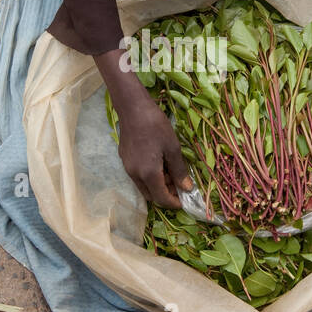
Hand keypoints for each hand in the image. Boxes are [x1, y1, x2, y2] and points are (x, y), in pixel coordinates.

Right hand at [114, 93, 192, 208]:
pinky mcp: (124, 159)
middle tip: (180, 184)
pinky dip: (149, 176)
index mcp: (148, 174)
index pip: (161, 199)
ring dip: (157, 185)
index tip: (184, 200)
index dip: (174, 203)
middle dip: (166, 194)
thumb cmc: (155, 125)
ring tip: (170, 170)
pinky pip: (138, 176)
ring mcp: (127, 167)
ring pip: (144, 186)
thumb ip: (180, 170)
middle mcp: (135, 175)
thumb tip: (187, 188)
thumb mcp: (173, 148)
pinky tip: (158, 162)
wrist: (132, 108)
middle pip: (151, 195)